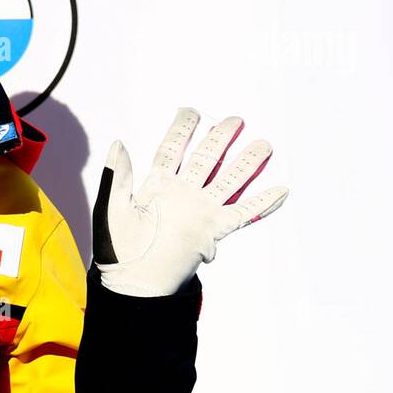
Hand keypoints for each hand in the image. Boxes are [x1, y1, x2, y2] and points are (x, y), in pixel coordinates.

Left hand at [92, 108, 287, 296]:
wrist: (134, 281)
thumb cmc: (118, 248)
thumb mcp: (112, 208)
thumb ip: (118, 176)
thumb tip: (118, 144)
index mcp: (158, 186)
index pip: (172, 150)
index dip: (181, 130)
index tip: (191, 112)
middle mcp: (183, 194)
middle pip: (207, 159)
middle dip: (221, 138)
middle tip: (235, 120)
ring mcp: (200, 211)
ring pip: (228, 180)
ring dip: (246, 163)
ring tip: (264, 145)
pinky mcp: (213, 231)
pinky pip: (242, 213)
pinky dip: (262, 203)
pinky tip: (280, 190)